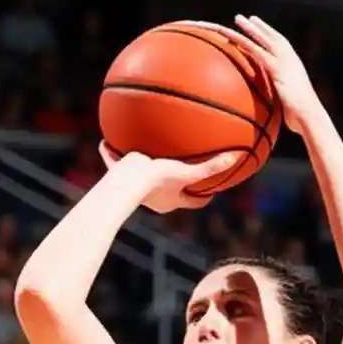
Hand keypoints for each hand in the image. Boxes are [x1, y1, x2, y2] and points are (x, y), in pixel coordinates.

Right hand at [99, 142, 237, 212]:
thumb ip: (211, 167)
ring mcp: (136, 188)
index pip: (194, 201)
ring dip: (143, 169)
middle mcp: (155, 197)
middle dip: (174, 182)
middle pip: (169, 191)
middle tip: (182, 169)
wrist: (126, 183)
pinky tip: (105, 142)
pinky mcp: (118, 176)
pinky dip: (110, 153)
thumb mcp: (188, 172)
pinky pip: (114, 161)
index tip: (212, 190)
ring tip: (144, 154)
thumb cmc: (158, 180)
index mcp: (172, 199)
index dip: (204, 196)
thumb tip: (236, 158)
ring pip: (140, 177)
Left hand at [188, 15, 322, 132]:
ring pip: (264, 40)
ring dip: (250, 28)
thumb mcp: (290, 106)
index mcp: (294, 66)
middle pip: (273, 38)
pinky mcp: (276, 68)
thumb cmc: (301, 117)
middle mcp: (290, 60)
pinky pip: (256, 52)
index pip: (282, 47)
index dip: (272, 37)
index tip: (263, 30)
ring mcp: (284, 62)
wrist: (309, 116)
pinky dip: (245, 43)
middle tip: (249, 18)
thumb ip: (280, 101)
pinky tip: (234, 38)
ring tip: (238, 19)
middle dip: (261, 27)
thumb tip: (271, 110)